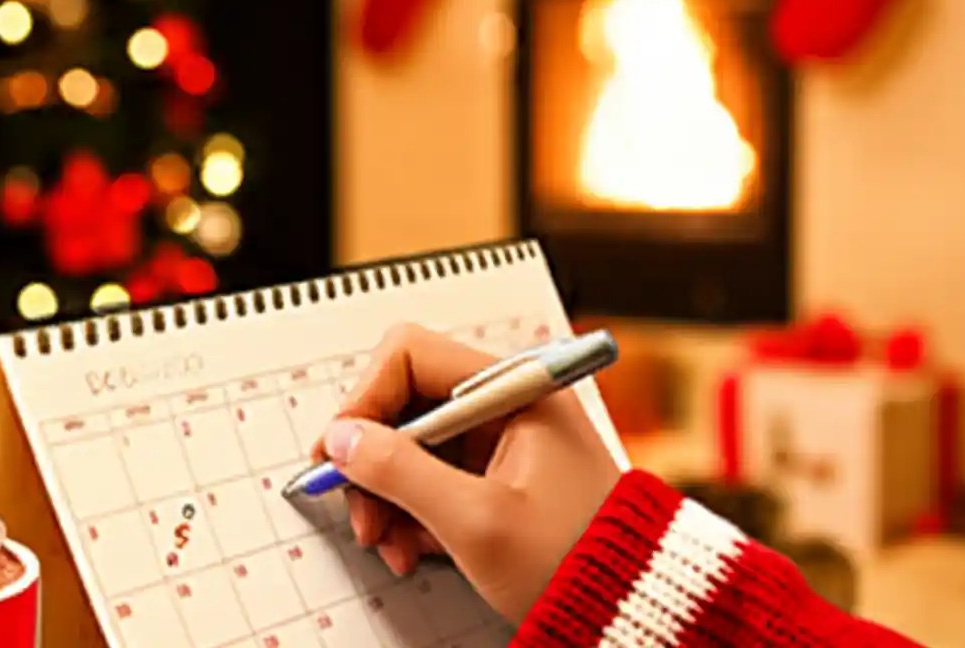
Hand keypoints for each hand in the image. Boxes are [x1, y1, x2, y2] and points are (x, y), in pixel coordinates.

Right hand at [313, 324, 621, 621]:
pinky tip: (412, 548)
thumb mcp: (476, 521)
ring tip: (388, 544)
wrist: (626, 608)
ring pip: (410, 445)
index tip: (338, 450)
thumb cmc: (575, 561)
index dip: (364, 399)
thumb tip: (342, 440)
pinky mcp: (493, 474)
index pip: (411, 355)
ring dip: (387, 495)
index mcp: (516, 389)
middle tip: (359, 512)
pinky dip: (411, 511)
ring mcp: (499, 439)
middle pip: (405, 403)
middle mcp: (506, 402)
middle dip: (374, 461)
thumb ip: (401, 473)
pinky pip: (431, 476)